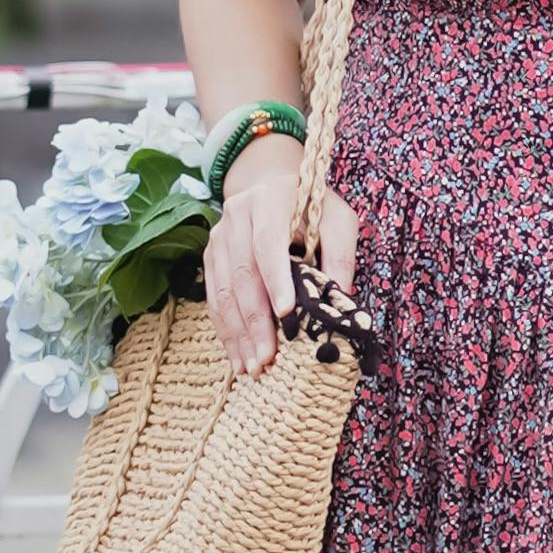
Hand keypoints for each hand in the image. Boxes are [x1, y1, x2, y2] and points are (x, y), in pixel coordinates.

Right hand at [201, 133, 358, 376]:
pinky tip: (237, 356)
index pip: (269, 244)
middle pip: (243, 274)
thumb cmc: (312, 207)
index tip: (286, 314)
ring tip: (253, 367)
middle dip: (256, 321)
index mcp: (270, 201)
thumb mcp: (338, 220)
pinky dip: (226, 331)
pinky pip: (214, 298)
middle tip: (268, 358)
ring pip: (223, 291)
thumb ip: (341, 256)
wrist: (272, 185)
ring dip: (238, 334)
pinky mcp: (210, 256)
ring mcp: (218, 237)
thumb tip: (342, 302)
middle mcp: (237, 217)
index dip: (276, 280)